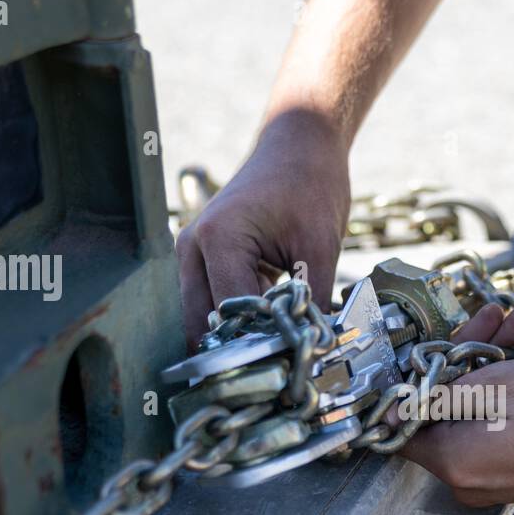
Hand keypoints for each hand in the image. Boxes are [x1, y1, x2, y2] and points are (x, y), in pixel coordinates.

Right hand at [176, 111, 351, 349]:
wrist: (300, 146)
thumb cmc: (309, 184)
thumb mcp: (321, 247)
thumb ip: (313, 301)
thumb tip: (314, 349)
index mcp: (217, 239)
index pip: (229, 313)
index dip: (259, 342)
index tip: (287, 364)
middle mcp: (192, 249)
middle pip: (204, 324)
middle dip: (240, 349)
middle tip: (278, 368)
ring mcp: (194, 256)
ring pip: (207, 319)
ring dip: (240, 335)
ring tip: (278, 346)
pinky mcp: (206, 262)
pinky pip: (216, 305)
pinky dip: (242, 320)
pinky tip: (273, 325)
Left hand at [399, 314, 513, 506]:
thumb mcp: (493, 385)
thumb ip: (437, 395)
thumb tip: (394, 408)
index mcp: (452, 463)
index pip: (401, 424)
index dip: (408, 382)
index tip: (424, 348)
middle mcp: (464, 482)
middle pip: (440, 410)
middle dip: (462, 358)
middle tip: (490, 318)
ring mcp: (491, 481)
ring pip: (470, 411)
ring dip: (488, 366)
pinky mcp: (513, 472)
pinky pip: (492, 426)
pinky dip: (503, 392)